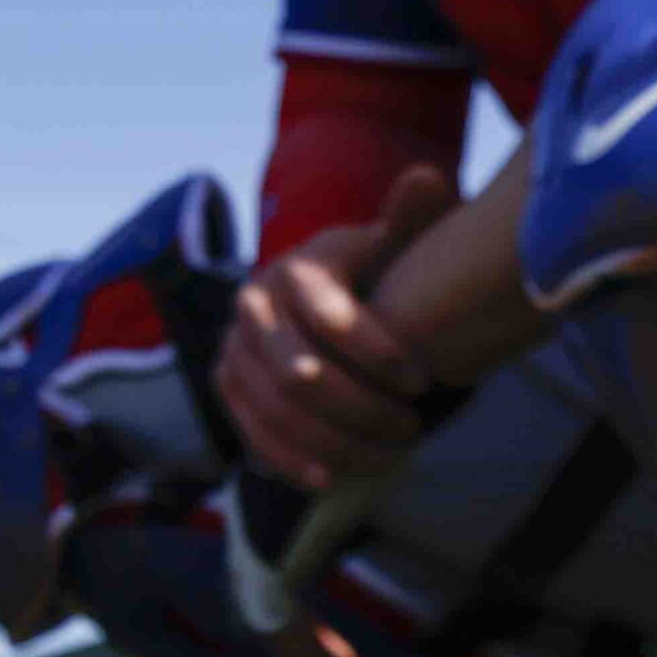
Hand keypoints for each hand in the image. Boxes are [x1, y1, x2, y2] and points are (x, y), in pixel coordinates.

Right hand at [212, 168, 455, 491]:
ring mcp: (233, 347)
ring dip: (334, 441)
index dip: (380, 354)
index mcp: (295, 268)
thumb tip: (429, 178)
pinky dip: (288, 458)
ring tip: (387, 456)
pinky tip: (329, 477)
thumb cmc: (369, 273)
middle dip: (361, 408)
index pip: (331, 317)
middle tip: (412, 426)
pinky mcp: (227, 384)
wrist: (316, 298)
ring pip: (276, 408)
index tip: (426, 379)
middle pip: (300, 372)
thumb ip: (411, 217)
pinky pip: (250, 430)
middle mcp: (252, 304)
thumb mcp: (389, 242)